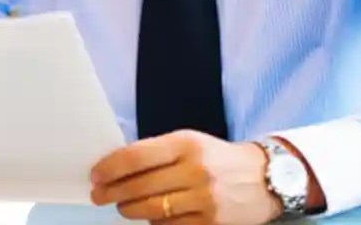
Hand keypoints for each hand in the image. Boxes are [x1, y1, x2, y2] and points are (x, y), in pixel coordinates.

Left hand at [89, 130, 280, 224]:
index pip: (136, 156)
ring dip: (129, 209)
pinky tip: (150, 215)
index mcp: (186, 144)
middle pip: (140, 186)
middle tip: (99, 195)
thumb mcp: (190, 143)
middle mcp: (196, 170)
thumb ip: (156, 152)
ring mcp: (205, 199)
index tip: (96, 175)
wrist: (265, 178)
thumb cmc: (217, 159)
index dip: (110, 168)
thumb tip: (115, 167)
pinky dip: (155, 222)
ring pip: (152, 210)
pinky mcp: (212, 223)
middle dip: (112, 192)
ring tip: (122, 206)